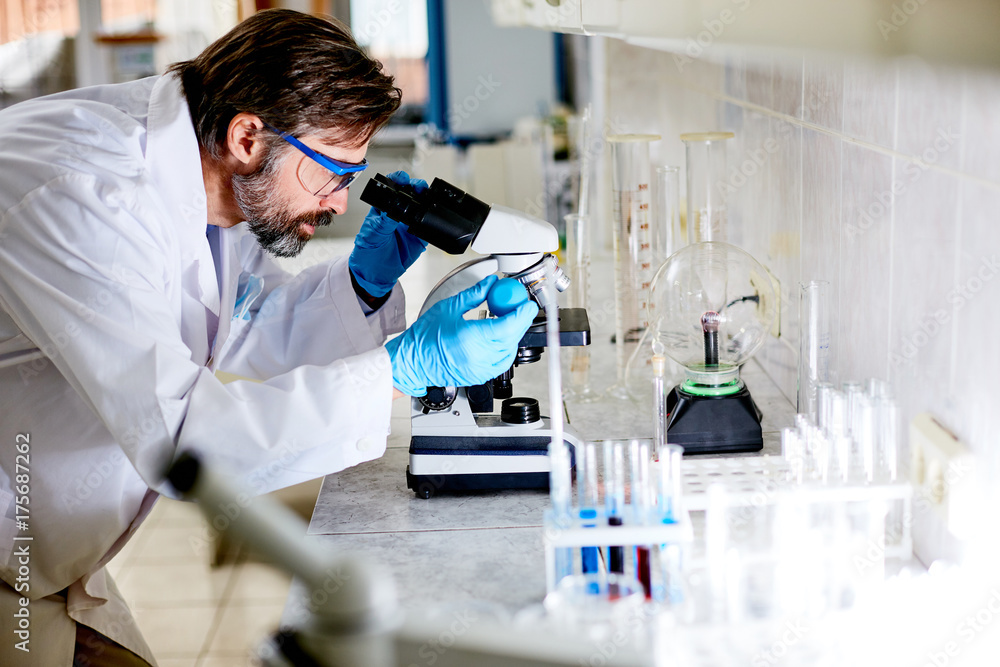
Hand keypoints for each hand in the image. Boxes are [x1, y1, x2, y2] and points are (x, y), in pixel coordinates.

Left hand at [349, 170, 428, 297]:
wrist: (375, 275)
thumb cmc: (367, 253)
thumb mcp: (372, 235)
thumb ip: (384, 222)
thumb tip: (394, 210)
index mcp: (383, 208)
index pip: (392, 188)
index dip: (398, 180)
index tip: (403, 179)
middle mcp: (398, 212)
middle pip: (411, 193)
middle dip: (417, 187)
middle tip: (419, 188)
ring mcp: (410, 224)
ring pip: (422, 207)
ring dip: (427, 200)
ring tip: (428, 198)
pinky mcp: (419, 237)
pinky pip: (429, 226)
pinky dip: (433, 221)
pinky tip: (433, 217)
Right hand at [385, 275, 538, 395]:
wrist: (412, 362)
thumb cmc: (423, 338)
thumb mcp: (448, 308)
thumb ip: (474, 295)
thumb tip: (490, 284)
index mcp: (470, 337)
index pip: (507, 326)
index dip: (522, 314)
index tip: (527, 304)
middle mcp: (477, 356)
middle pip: (512, 338)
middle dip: (521, 322)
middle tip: (522, 309)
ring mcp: (479, 369)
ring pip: (509, 351)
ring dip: (514, 335)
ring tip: (508, 321)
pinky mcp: (479, 376)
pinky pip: (502, 363)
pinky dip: (506, 350)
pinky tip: (502, 340)